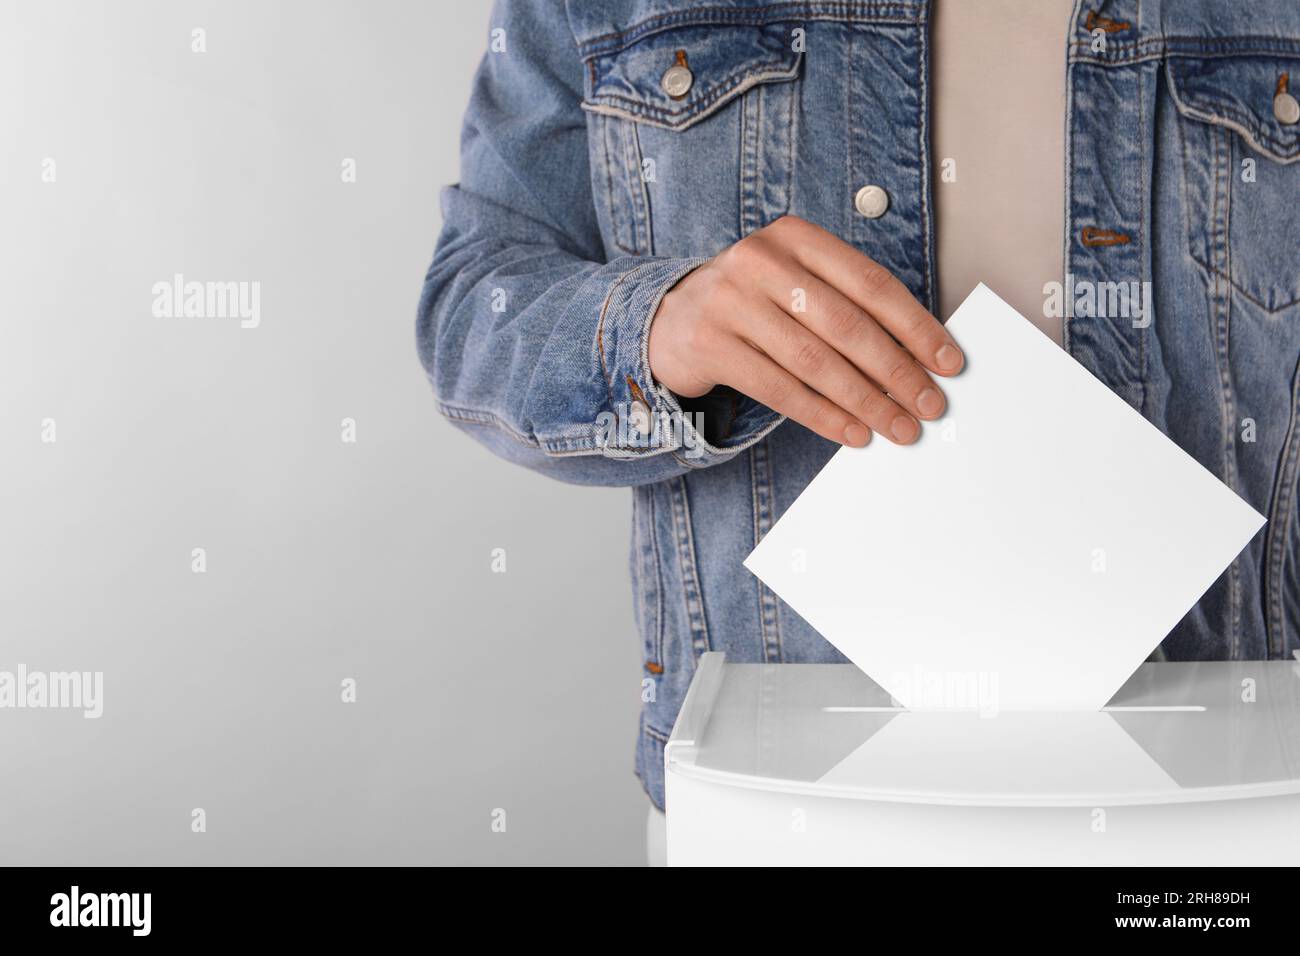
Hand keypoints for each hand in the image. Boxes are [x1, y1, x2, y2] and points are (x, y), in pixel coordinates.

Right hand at [648, 215, 963, 446]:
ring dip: (865, 401)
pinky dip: (822, 416)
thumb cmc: (752, 306)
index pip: (871, 283)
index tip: (948, 362)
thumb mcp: (794, 284)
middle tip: (928, 405)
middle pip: (846, 324)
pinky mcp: (710, 344)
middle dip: (896, 371)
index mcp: (795, 236)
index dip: (916, 327)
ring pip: (815, 361)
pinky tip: (851, 432)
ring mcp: (731, 301)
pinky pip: (779, 389)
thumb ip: (845, 305)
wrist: (668, 320)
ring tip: (897, 427)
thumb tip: (917, 359)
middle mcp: (762, 261)